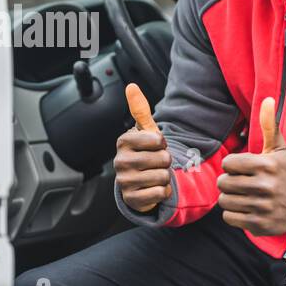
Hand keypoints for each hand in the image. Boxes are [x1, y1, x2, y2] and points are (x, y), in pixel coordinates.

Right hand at [116, 83, 171, 212]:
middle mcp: (120, 161)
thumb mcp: (144, 131)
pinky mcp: (131, 199)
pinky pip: (160, 193)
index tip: (154, 147)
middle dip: (165, 162)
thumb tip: (131, 86)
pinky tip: (153, 188)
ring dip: (165, 177)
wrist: (138, 182)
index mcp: (123, 141)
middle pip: (163, 159)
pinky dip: (163, 192)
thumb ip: (140, 109)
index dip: (162, 144)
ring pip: (163, 177)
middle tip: (155, 163)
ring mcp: (124, 181)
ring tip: (153, 175)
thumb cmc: (144, 152)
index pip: (157, 139)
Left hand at [216, 96, 285, 233]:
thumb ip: (269, 125)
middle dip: (229, 183)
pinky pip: (229, 218)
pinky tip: (246, 209)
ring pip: (224, 201)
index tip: (243, 168)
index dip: (232, 166)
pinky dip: (234, 214)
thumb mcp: (278, 149)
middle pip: (223, 183)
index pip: (228, 164)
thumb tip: (267, 99)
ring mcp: (262, 207)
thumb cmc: (285, 173)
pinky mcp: (259, 225)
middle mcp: (265, 186)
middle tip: (242, 183)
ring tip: (244, 196)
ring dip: (230, 198)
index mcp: (266, 165)